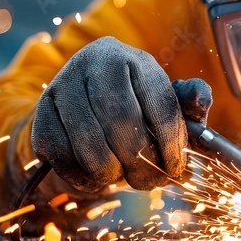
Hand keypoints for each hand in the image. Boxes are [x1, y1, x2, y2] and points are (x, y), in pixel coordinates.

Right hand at [31, 37, 208, 191]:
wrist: (86, 109)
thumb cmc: (138, 110)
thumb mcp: (167, 103)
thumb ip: (189, 104)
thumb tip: (200, 100)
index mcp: (136, 59)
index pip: (159, 102)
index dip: (171, 143)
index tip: (175, 169)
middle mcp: (96, 62)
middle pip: (122, 121)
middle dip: (140, 161)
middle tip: (148, 181)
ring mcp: (63, 85)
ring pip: (89, 142)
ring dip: (111, 171)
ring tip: (122, 175)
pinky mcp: (41, 112)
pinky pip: (61, 155)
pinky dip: (82, 176)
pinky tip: (96, 174)